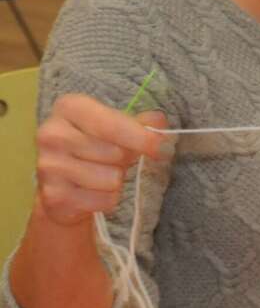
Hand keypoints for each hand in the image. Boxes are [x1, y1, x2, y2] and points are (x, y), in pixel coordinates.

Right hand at [35, 95, 168, 226]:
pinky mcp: (54, 195)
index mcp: (69, 107)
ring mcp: (49, 165)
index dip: (140, 137)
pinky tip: (93, 191)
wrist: (65, 184)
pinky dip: (108, 199)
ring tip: (102, 175)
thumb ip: (142, 123)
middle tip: (117, 160)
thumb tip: (159, 122)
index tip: (161, 147)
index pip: (111, 123)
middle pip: (115, 153)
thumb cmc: (97, 147)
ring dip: (116, 181)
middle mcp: (52, 133)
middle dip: (125, 160)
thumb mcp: (118, 127)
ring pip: (111, 179)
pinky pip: (104, 200)